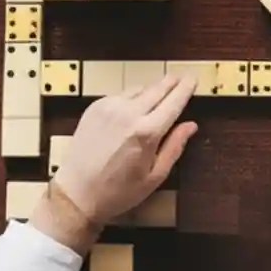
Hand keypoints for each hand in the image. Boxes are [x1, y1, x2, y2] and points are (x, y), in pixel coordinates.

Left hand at [36, 75, 197, 250]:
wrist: (77, 193)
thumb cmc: (118, 191)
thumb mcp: (154, 176)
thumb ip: (174, 147)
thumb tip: (191, 125)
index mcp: (147, 133)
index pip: (174, 102)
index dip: (185, 88)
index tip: (193, 78)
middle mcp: (129, 114)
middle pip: (157, 88)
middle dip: (171, 82)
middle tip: (180, 78)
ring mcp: (109, 107)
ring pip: (139, 89)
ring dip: (151, 90)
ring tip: (158, 98)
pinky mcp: (95, 107)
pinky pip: (121, 95)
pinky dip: (131, 97)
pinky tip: (133, 109)